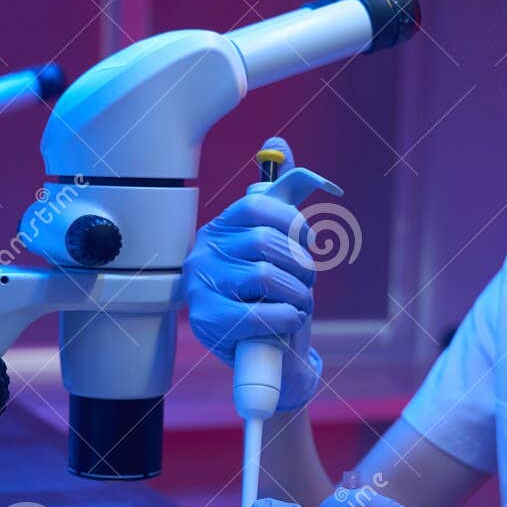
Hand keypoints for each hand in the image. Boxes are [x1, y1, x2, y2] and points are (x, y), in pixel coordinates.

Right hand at [182, 137, 320, 411]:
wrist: (267, 362)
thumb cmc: (272, 301)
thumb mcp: (278, 248)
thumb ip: (280, 198)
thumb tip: (281, 143)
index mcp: (217, 232)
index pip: (255, 206)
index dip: (292, 221)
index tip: (307, 241)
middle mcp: (201, 256)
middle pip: (264, 241)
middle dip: (300, 264)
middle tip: (307, 283)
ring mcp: (200, 290)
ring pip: (265, 274)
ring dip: (298, 293)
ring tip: (299, 305)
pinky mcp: (207, 324)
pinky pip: (260, 311)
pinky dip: (287, 316)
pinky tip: (288, 321)